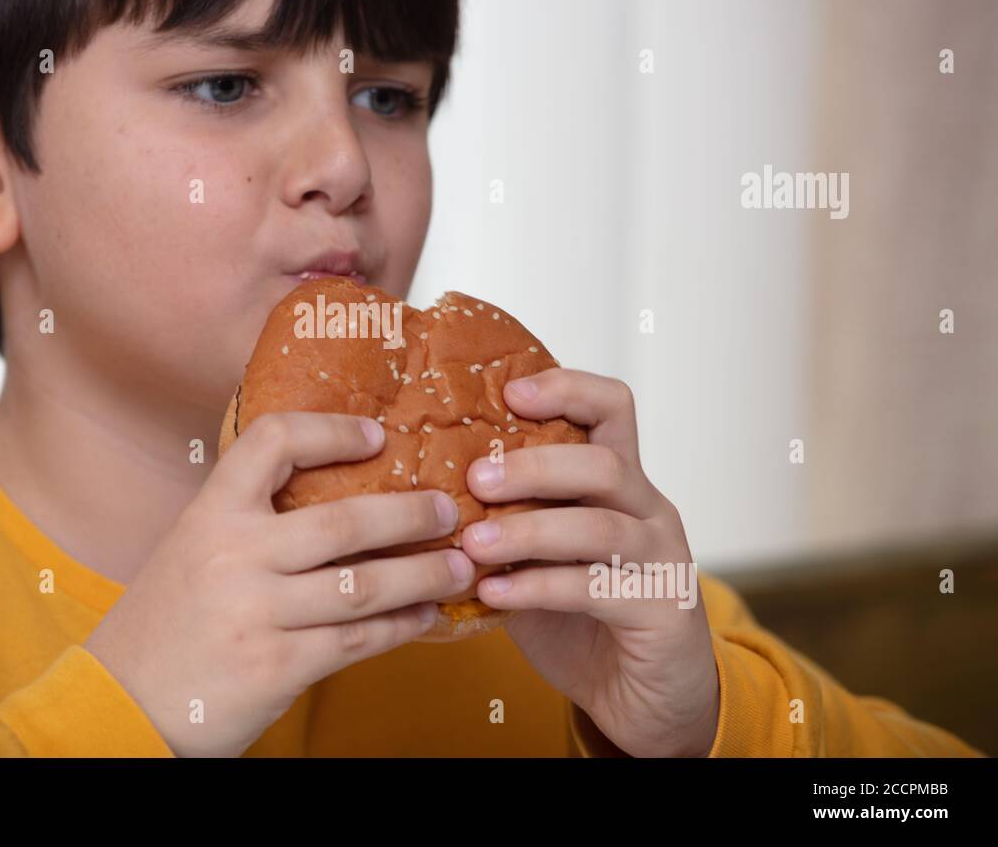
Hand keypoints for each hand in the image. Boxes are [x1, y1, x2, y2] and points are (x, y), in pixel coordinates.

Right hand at [85, 411, 474, 756]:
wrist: (122, 704)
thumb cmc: (163, 625)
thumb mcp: (189, 551)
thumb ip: (245, 523)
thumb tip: (333, 502)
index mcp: (209, 514)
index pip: (271, 442)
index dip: (330, 430)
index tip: (376, 435)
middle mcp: (234, 555)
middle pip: (344, 520)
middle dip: (409, 514)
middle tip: (447, 510)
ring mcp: (258, 613)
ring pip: (365, 584)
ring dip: (423, 574)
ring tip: (458, 567)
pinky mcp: (278, 667)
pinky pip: (358, 640)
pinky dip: (401, 626)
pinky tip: (424, 617)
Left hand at [460, 369, 718, 756]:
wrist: (646, 696)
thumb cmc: (582, 617)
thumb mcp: (538, 558)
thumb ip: (505, 522)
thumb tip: (422, 493)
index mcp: (620, 482)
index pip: (611, 408)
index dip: (567, 388)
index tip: (510, 393)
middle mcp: (647, 509)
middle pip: (602, 463)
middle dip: (534, 466)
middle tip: (476, 479)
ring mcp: (662, 559)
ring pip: (600, 526)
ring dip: (530, 530)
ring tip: (473, 543)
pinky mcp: (662, 611)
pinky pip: (596, 590)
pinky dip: (538, 588)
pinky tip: (493, 593)